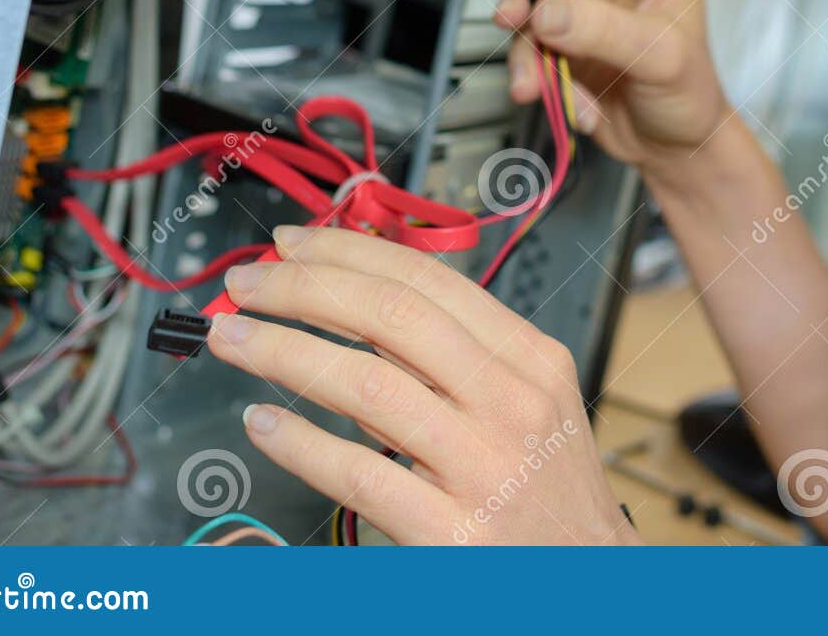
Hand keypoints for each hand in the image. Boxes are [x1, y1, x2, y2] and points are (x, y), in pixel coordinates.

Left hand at [206, 225, 640, 544]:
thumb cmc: (552, 495)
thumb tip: (357, 306)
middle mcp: (513, 404)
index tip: (292, 244)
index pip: (428, 280)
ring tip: (231, 339)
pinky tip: (262, 426)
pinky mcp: (453, 534)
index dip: (348, 252)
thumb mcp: (531, 404)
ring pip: (367, 387)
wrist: (595, 583)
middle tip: (247, 283)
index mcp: (531, 360)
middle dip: (304, 288)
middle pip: (392, 315)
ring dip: (283, 352)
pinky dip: (300, 445)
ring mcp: (485, 468)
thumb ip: (458, 357)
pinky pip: (360, 476)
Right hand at [494, 0, 730, 176]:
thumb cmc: (691, 94)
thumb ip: (604, 31)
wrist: (674, 147)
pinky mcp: (560, 32)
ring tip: (532, 79)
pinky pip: (527, 38)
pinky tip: (549, 93)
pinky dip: (531, 68)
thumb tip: (548, 12)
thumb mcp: (661, 58)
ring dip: (527, 43)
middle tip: (517, 18)